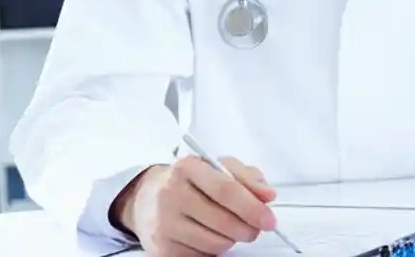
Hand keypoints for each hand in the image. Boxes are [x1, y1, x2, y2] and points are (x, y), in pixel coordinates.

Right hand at [113, 156, 277, 256]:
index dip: (252, 207)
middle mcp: (171, 194)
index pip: (226, 190)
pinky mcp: (162, 248)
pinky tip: (207, 234)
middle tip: (255, 227)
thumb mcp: (217, 166)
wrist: (146, 197)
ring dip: (231, 239)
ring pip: (216, 243)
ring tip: (226, 226)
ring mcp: (164, 223)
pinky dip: (213, 249)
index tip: (269, 219)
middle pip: (223, 221)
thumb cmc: (189, 181)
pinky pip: (202, 256)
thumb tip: (267, 196)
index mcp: (187, 168)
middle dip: (248, 228)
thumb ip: (246, 177)